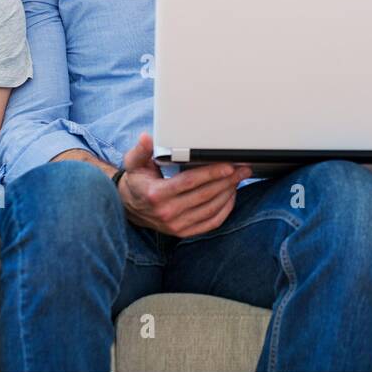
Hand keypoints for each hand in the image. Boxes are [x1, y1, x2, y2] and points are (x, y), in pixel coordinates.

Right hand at [119, 134, 250, 237]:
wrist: (129, 208)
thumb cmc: (137, 181)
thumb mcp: (134, 163)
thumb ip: (141, 151)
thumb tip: (146, 138)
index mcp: (156, 194)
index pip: (189, 182)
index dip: (211, 173)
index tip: (228, 165)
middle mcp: (166, 212)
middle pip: (204, 195)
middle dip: (226, 181)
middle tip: (242, 169)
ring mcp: (176, 225)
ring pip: (210, 209)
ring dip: (228, 193)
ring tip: (239, 178)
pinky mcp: (183, 232)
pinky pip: (210, 223)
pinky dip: (225, 210)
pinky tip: (231, 195)